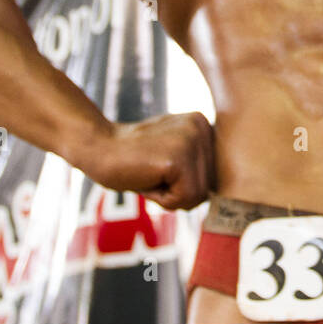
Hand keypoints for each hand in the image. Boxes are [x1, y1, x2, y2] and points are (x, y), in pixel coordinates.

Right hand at [91, 112, 214, 209]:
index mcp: (203, 123)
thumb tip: (226, 194)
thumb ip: (196, 163)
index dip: (182, 183)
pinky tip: (145, 177)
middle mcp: (202, 126)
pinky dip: (162, 199)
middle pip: (208, 186)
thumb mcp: (172, 152)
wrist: (96, 148)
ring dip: (170, 196)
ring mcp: (191, 140)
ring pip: (198, 196)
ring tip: (148, 173)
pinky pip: (183, 199)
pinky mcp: (178, 159)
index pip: (211, 175)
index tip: (158, 166)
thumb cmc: (131, 159)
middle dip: (177, 191)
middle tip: (150, 171)